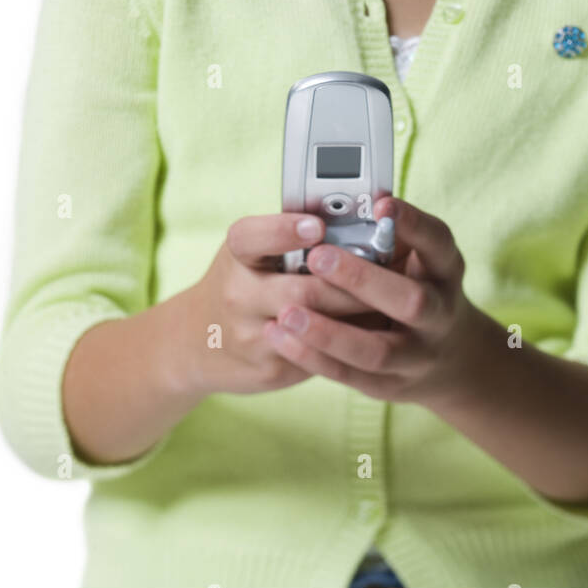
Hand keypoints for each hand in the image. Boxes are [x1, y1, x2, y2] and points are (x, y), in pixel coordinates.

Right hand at [187, 213, 393, 397]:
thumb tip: (354, 218)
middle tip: (389, 267)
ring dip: (357, 312)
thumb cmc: (242, 281)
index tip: (317, 226)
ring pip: (317, 326)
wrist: (198, 341)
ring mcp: (252, 337)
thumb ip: (291, 238)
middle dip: (350, 281)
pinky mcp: (271, 369)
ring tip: (389, 298)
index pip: (252, 238)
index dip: (284, 231)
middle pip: (303, 290)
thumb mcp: (252, 251)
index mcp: (236, 256)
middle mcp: (239, 295)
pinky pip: (320, 355)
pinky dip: (351, 339)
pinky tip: (374, 329)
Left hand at [262, 196, 486, 407]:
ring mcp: (418, 356)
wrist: (448, 358)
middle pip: (411, 302)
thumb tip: (335, 205)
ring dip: (330, 332)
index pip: (438, 242)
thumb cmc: (416, 285)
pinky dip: (313, 357)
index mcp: (445, 270)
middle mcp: (439, 314)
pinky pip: (350, 375)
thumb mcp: (416, 257)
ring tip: (288, 312)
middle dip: (363, 280)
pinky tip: (280, 336)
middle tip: (318, 257)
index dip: (414, 223)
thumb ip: (384, 238)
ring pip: (377, 351)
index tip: (381, 205)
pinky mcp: (390, 385)